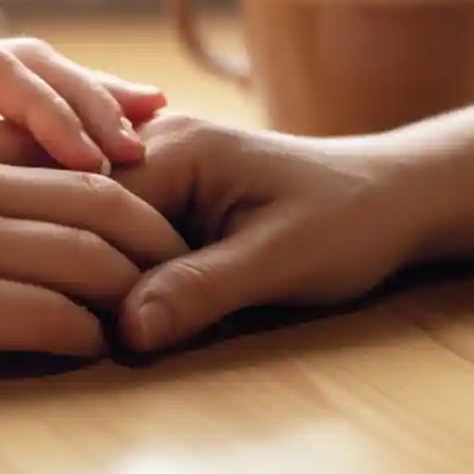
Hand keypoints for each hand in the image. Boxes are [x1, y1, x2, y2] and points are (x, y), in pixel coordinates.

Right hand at [0, 120, 186, 389]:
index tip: (160, 210)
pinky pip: (48, 318)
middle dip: (156, 235)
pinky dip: (87, 337)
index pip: (61, 146)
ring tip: (152, 316)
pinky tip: (94, 350)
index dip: (124, 180)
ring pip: (87, 256)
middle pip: (99, 196)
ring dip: (133, 291)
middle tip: (183, 270)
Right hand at [113, 116, 430, 352]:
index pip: (91, 205)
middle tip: (104, 329)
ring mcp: (154, 162)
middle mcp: (152, 141)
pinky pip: (116, 226)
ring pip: (91, 220)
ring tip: (112, 316)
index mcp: (175, 145)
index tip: (104, 325)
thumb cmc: (349, 221)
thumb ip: (202, 289)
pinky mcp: (164, 189)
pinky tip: (127, 297)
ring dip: (97, 267)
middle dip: (85, 267)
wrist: (393, 197)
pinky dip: (115, 262)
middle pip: (80, 209)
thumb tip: (127, 332)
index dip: (87, 266)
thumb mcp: (281, 261)